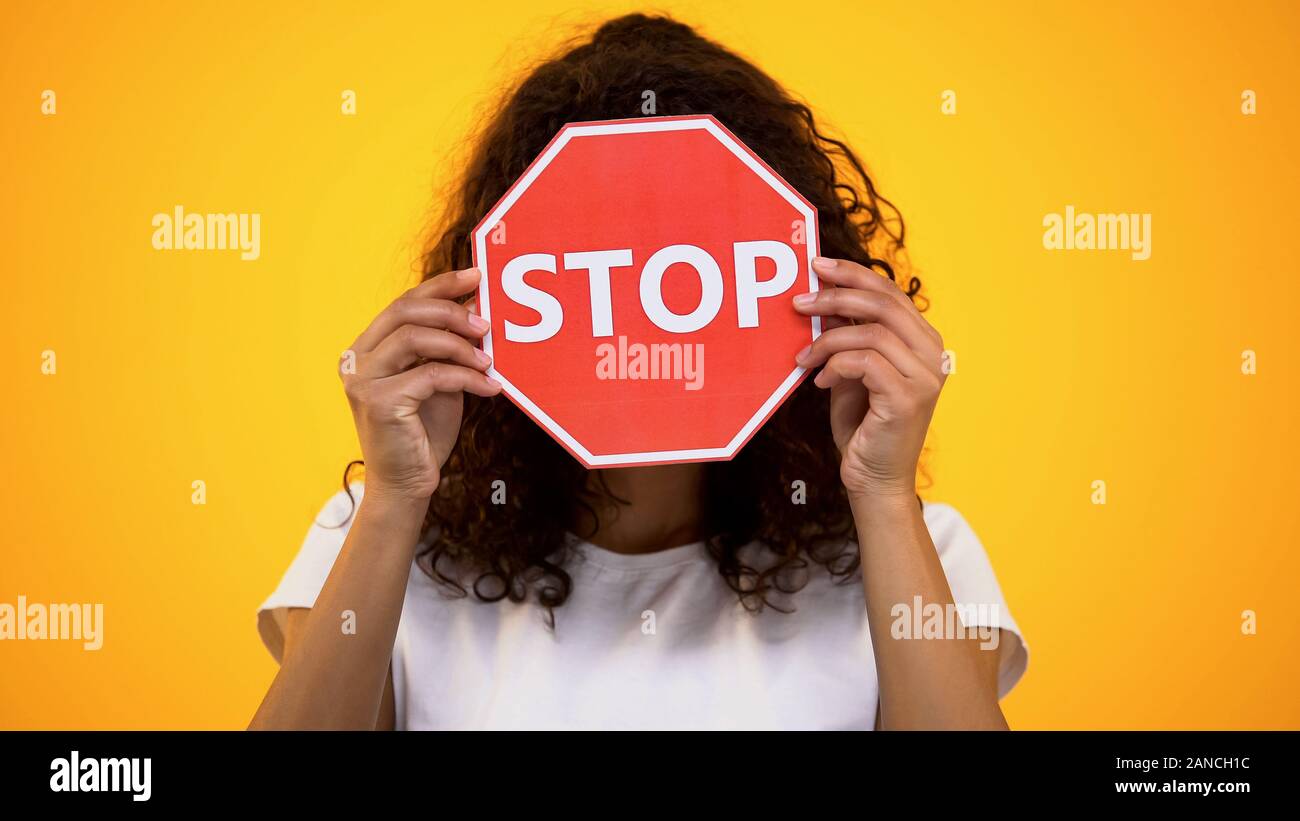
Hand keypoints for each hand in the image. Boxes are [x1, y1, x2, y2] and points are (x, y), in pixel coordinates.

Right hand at [339, 267, 500, 501]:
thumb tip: (478, 305)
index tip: (477, 276)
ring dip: (460, 345)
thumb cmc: (424, 431)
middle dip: (452, 310)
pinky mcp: (377, 401)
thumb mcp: (440, 378)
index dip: (441, 284)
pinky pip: (431, 374)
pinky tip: (489, 388)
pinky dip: (466, 378)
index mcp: (369, 347)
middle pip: (405, 310)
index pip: (404, 301)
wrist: (408, 483)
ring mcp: (362, 379)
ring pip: (416, 338)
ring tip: (488, 361)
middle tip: (487, 324)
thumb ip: (450, 345)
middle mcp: (357, 358)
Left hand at [792, 256, 946, 500]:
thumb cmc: (862, 425)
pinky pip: (865, 362)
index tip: (817, 267)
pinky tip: (819, 382)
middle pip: (883, 303)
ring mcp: (925, 376)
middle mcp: (932, 353)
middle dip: (835, 296)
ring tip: (802, 358)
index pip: (890, 292)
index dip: (853, 274)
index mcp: (923, 341)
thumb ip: (845, 336)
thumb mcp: (850, 370)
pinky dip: (835, 366)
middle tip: (798, 302)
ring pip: (871, 332)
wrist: (873, 477)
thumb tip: (823, 298)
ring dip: (826, 341)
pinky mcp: (908, 397)